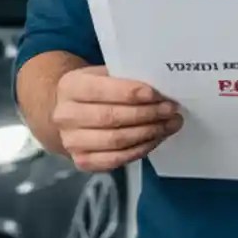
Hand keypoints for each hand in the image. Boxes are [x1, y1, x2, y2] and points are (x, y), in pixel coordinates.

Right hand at [52, 66, 183, 171]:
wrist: (71, 114)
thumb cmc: (94, 91)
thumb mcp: (102, 75)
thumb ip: (124, 78)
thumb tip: (159, 88)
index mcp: (70, 87)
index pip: (100, 90)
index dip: (130, 93)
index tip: (156, 95)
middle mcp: (66, 115)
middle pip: (111, 117)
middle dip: (146, 114)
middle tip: (170, 110)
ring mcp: (71, 142)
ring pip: (116, 141)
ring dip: (148, 133)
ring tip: (169, 124)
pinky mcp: (82, 161)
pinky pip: (116, 159)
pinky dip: (139, 150)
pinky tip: (155, 139)